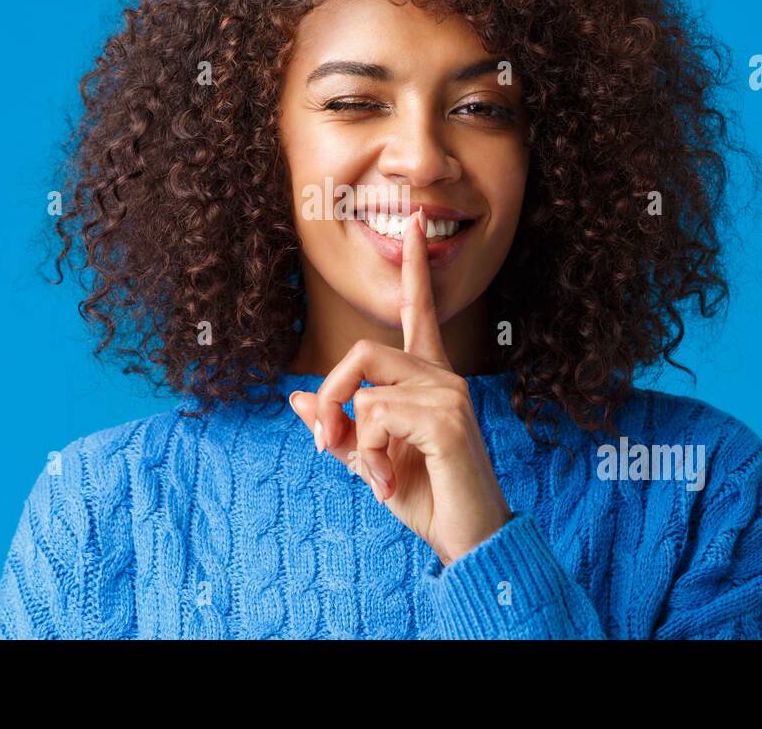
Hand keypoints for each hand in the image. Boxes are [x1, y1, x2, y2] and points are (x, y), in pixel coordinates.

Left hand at [288, 209, 512, 565]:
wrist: (467, 539)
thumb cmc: (425, 495)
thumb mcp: (368, 459)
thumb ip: (337, 425)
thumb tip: (294, 395)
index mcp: (429, 378)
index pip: (420, 310)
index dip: (415, 265)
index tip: (412, 221)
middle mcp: (444, 376)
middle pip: (363, 352)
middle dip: (330, 398)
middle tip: (325, 443)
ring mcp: (450, 394)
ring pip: (365, 391)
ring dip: (353, 441)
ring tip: (375, 477)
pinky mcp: (448, 419)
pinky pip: (376, 417)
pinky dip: (368, 455)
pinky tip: (388, 481)